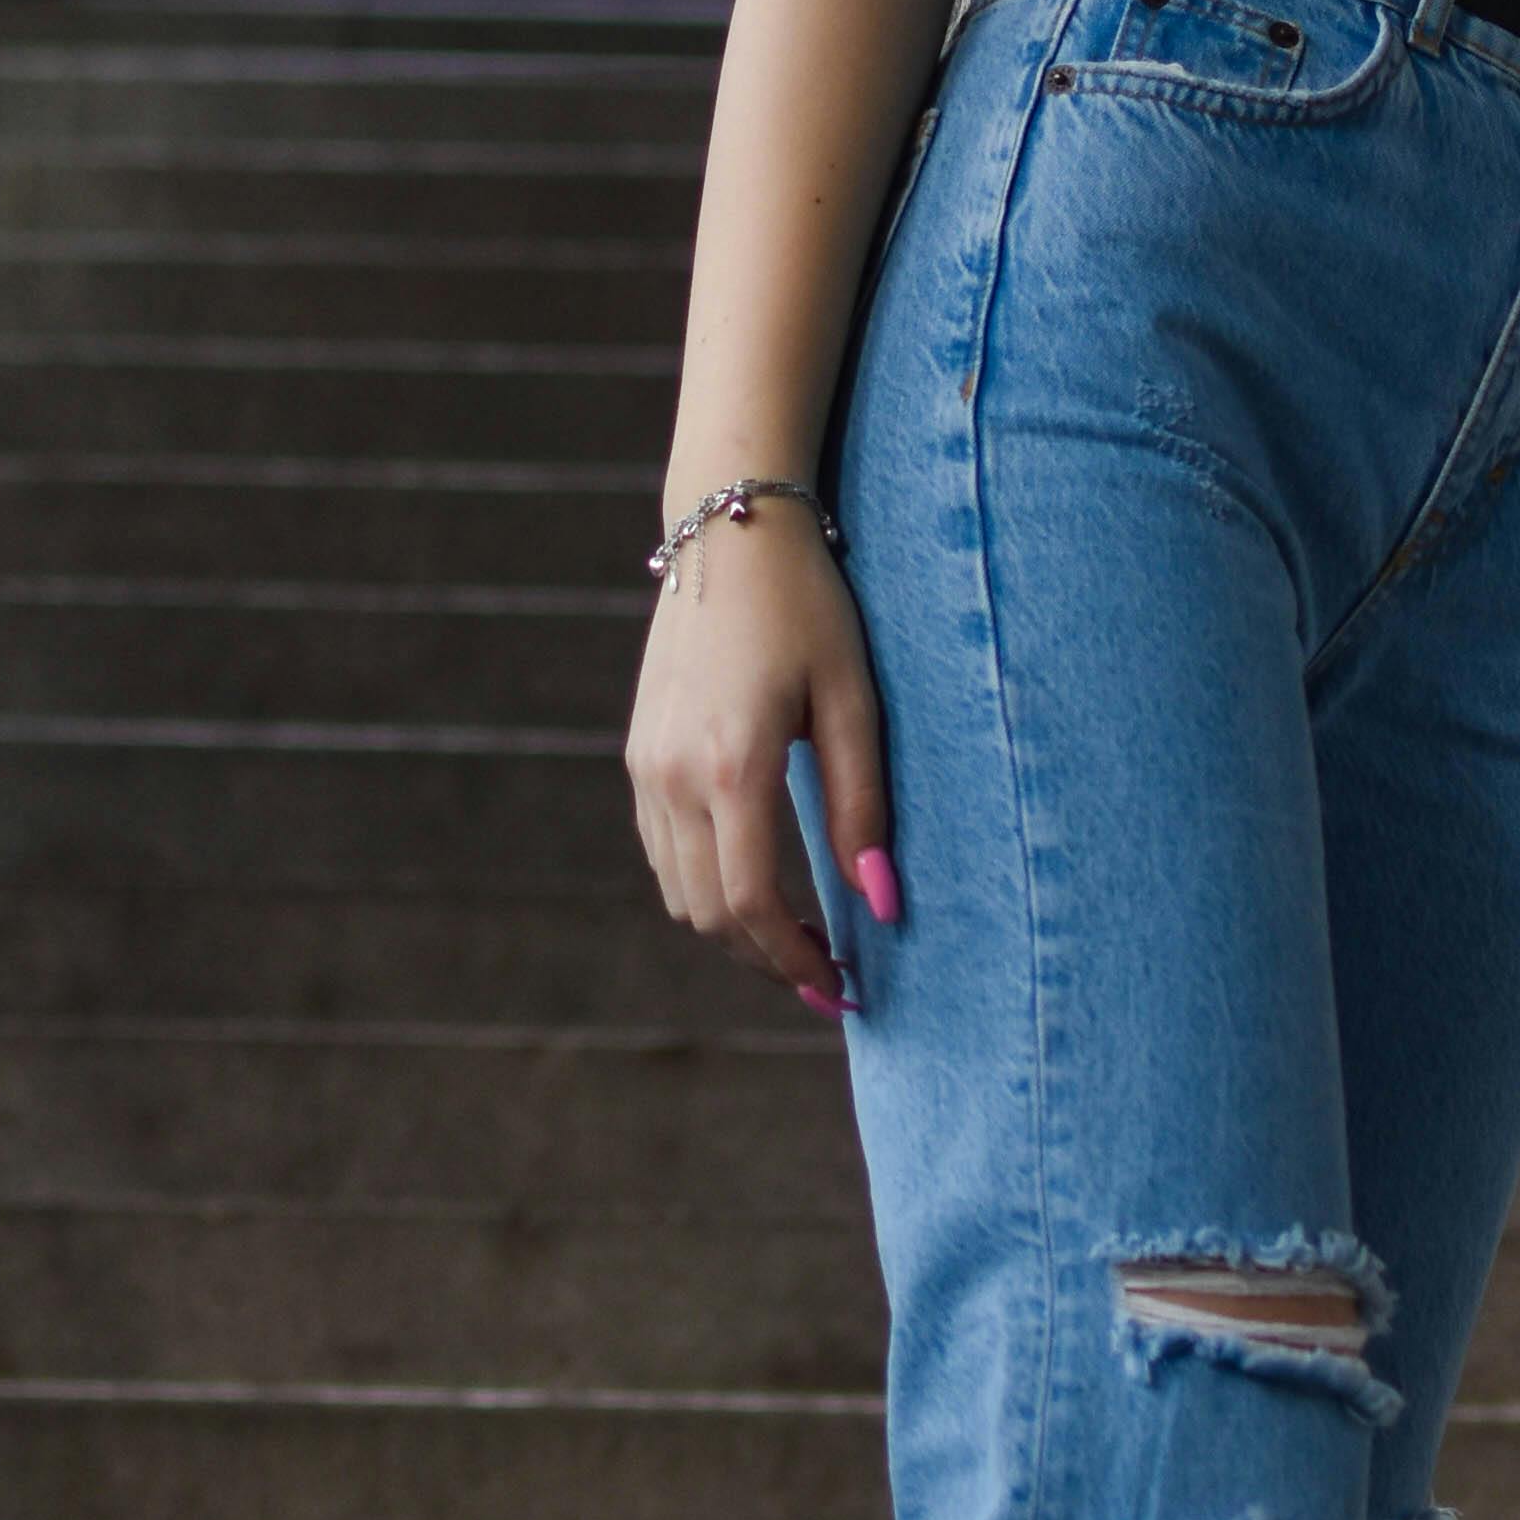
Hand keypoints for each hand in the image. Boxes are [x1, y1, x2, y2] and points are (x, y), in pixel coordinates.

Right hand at [625, 498, 893, 1020]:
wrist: (728, 532)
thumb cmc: (809, 608)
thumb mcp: (853, 701)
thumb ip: (863, 807)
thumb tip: (881, 905)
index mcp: (731, 766)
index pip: (751, 904)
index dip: (794, 962)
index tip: (841, 987)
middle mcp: (672, 775)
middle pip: (709, 913)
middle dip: (767, 959)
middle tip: (828, 977)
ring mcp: (645, 765)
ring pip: (679, 891)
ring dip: (734, 928)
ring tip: (797, 936)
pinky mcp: (638, 753)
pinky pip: (663, 850)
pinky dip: (706, 885)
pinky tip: (756, 880)